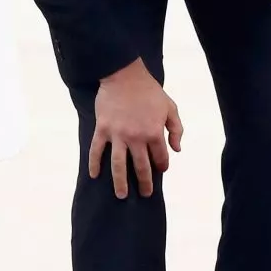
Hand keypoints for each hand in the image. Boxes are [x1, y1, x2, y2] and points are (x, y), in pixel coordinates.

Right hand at [89, 58, 182, 198]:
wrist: (124, 75)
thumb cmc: (149, 91)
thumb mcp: (170, 107)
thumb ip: (176, 129)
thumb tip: (177, 149)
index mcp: (154, 132)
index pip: (160, 157)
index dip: (162, 166)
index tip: (161, 170)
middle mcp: (136, 137)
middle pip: (141, 166)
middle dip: (144, 183)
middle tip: (145, 194)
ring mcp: (118, 135)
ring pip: (119, 165)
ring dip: (120, 182)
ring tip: (122, 195)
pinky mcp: (103, 129)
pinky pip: (97, 150)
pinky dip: (94, 163)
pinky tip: (94, 175)